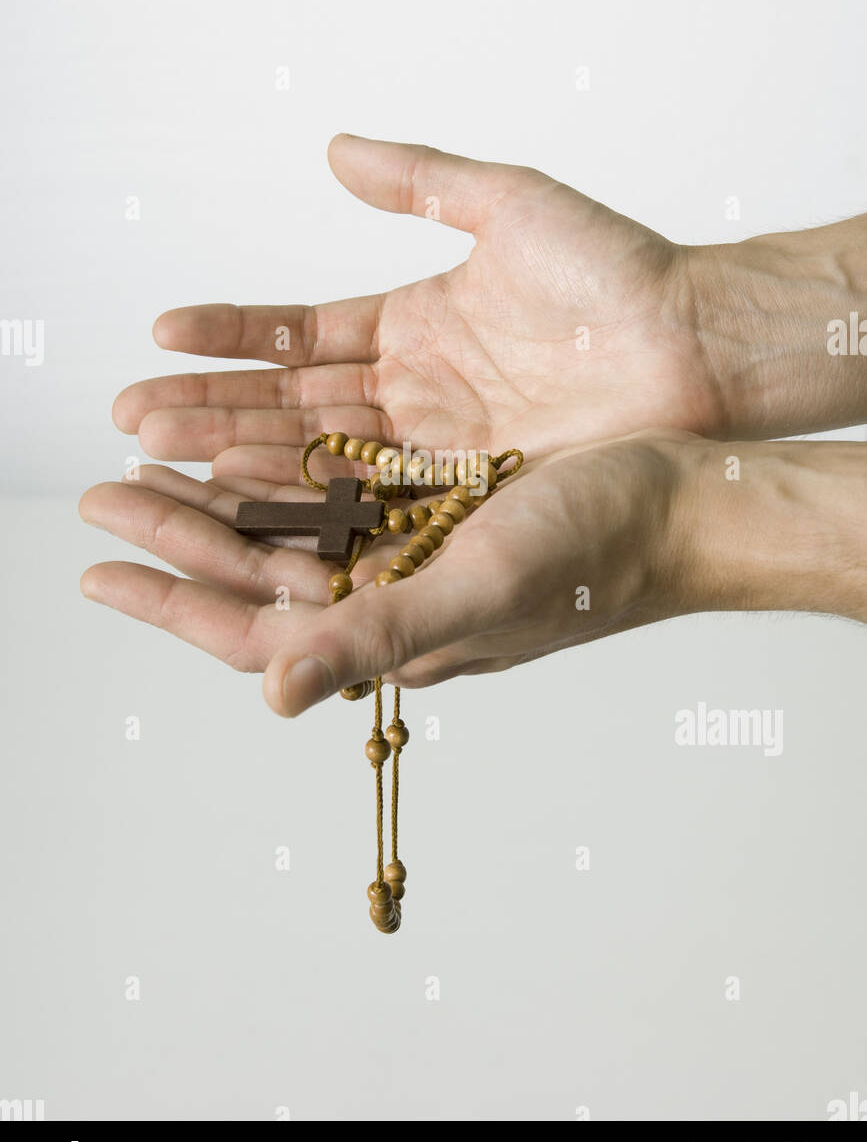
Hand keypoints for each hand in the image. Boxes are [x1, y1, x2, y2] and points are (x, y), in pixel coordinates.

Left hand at [79, 432, 866, 716]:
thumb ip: (375, 638)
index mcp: (392, 632)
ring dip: (218, 503)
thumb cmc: (595, 553)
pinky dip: (284, 471)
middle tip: (101, 493)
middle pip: (255, 573)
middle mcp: (391, 596)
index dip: (169, 600)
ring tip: (154, 465)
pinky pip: (337, 490)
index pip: (252, 629)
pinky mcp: (438, 505)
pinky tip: (252, 445)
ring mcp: (413, 551)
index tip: (95, 569)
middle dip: (174, 537)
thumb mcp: (479, 591)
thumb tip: (273, 696)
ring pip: (287, 531)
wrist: (678, 499)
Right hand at [112, 134, 728, 482]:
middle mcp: (413, 392)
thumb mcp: (510, 205)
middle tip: (132, 414)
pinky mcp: (464, 493)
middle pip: (291, 405)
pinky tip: (246, 504)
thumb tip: (335, 148)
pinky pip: (373, 501)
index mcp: (413, 324)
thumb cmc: (616, 273)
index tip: (166, 330)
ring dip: (239, 458)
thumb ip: (421, 179)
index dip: (234, 332)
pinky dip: (311, 503)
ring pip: (319, 458)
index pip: (300, 332)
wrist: (694, 349)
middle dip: (210, 408)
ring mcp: (435, 449)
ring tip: (161, 458)